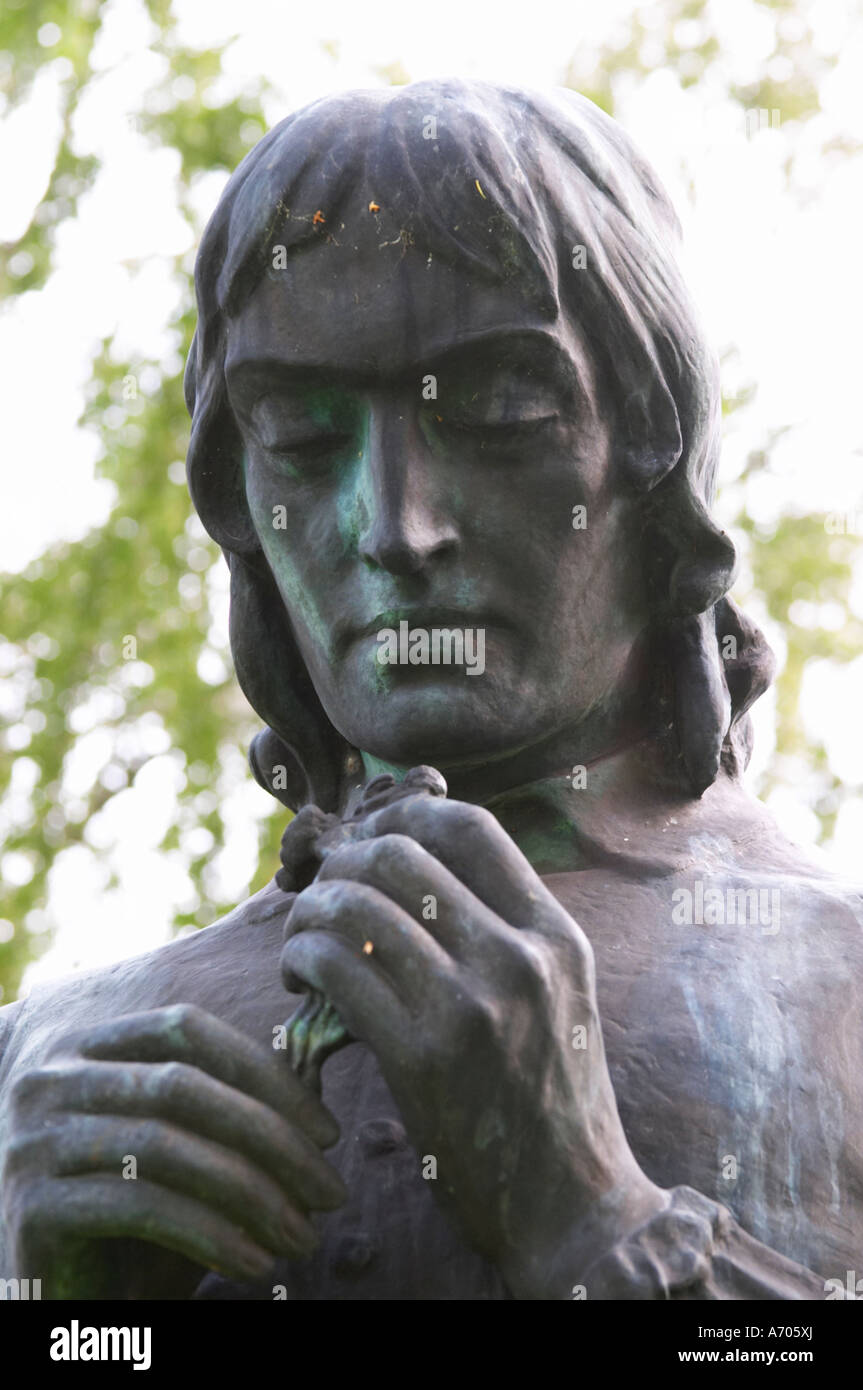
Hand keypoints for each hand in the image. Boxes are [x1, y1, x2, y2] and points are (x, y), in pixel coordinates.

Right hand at [2, 1004, 345, 1298]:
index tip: (329, 1133)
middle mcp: (48, 1079)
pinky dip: (213, 1234)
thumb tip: (318, 1087)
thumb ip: (233, 1112)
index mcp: (85, 1047)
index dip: (267, 1075)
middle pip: (182, 1084)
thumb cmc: (138, 1230)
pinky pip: (143, 1207)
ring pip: (166, 1145)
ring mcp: (31, 1139)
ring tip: (303, 1238)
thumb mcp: (189, 1157)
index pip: (187, 1030)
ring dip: (253, 1194)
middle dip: (273, 1139)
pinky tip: (257, 1265)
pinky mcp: (30, 1206)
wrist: (67, 1309)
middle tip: (331, 1193)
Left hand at [281, 792, 665, 1298]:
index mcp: (556, 934)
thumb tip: (418, 868)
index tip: (369, 839)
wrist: (574, 1209)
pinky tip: (297, 981)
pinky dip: (301, 959)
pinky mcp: (424, 1058)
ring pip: (358, 907)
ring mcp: (474, 1006)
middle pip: (400, 853)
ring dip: (310, 912)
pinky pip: (337, 971)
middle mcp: (520, 956)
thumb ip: (507, 932)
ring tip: (301, 941)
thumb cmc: (552, 1099)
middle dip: (342, 863)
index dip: (405, 814)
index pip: (470, 825)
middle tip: (322, 895)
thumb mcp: (558, 996)